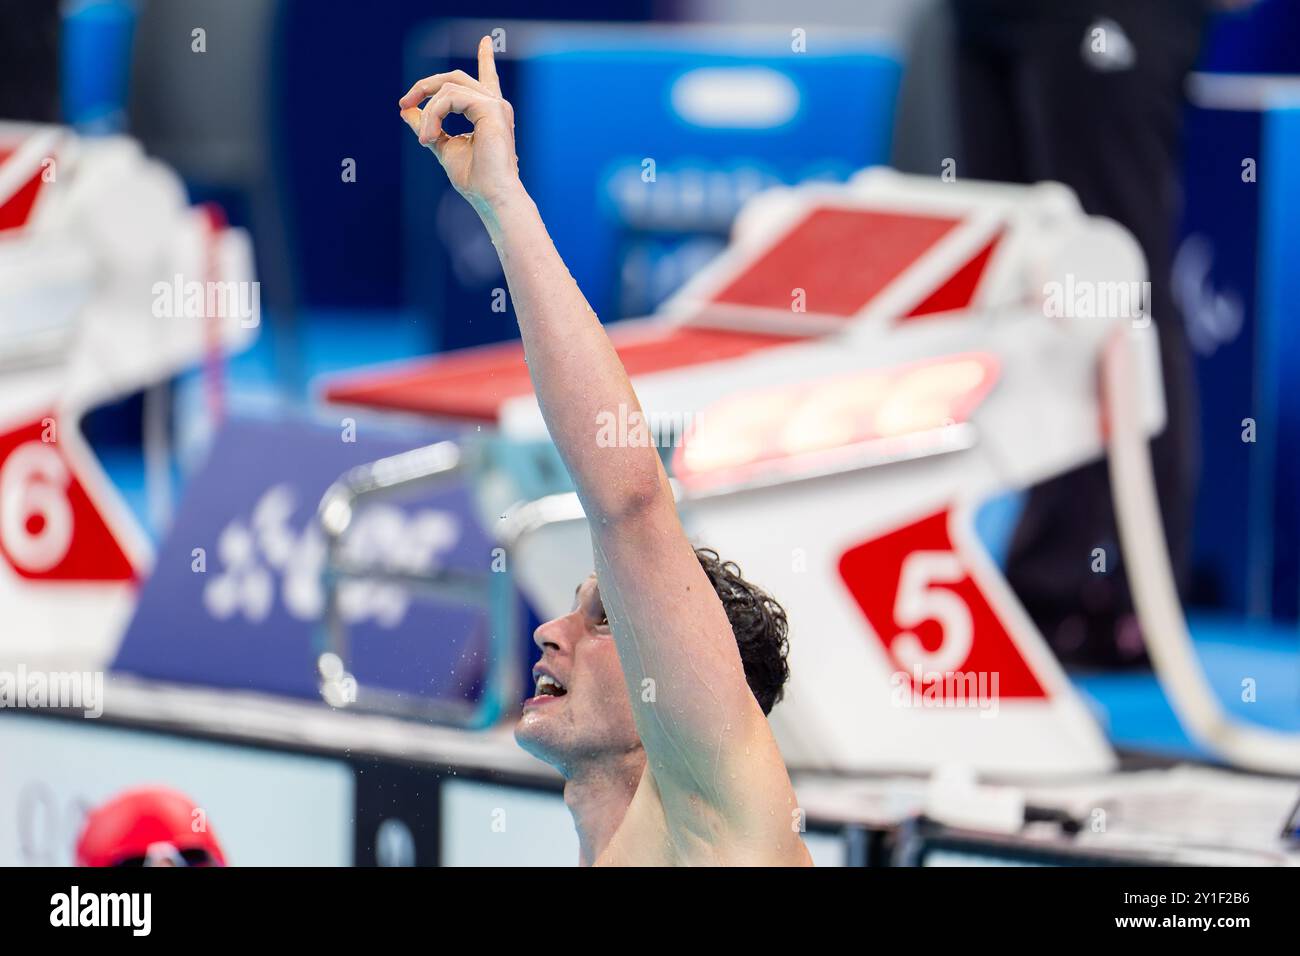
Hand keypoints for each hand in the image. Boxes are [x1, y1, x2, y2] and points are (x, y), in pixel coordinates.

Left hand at [399, 36, 519, 211]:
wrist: (491, 196)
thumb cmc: (475, 180)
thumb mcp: (443, 147)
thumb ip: (429, 126)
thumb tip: (407, 111)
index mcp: (489, 113)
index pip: (487, 79)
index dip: (486, 59)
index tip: (487, 41)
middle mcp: (495, 105)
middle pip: (455, 78)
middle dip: (425, 86)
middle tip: (404, 103)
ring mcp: (494, 105)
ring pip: (448, 88)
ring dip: (428, 113)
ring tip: (424, 139)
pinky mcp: (489, 108)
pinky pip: (450, 98)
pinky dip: (434, 116)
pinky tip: (430, 137)